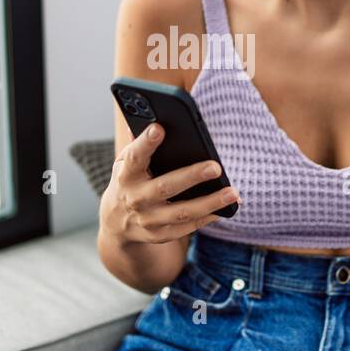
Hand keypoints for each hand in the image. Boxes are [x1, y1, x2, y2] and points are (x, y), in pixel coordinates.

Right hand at [100, 123, 240, 245]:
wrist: (117, 222)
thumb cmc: (130, 180)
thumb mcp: (127, 161)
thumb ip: (139, 143)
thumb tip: (154, 115)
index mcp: (126, 174)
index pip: (134, 157)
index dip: (145, 143)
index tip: (159, 128)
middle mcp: (135, 198)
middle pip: (165, 187)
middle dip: (191, 176)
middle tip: (215, 167)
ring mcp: (147, 219)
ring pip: (182, 212)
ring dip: (209, 202)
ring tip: (233, 192)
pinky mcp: (159, 235)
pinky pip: (187, 227)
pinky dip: (207, 217)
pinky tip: (225, 208)